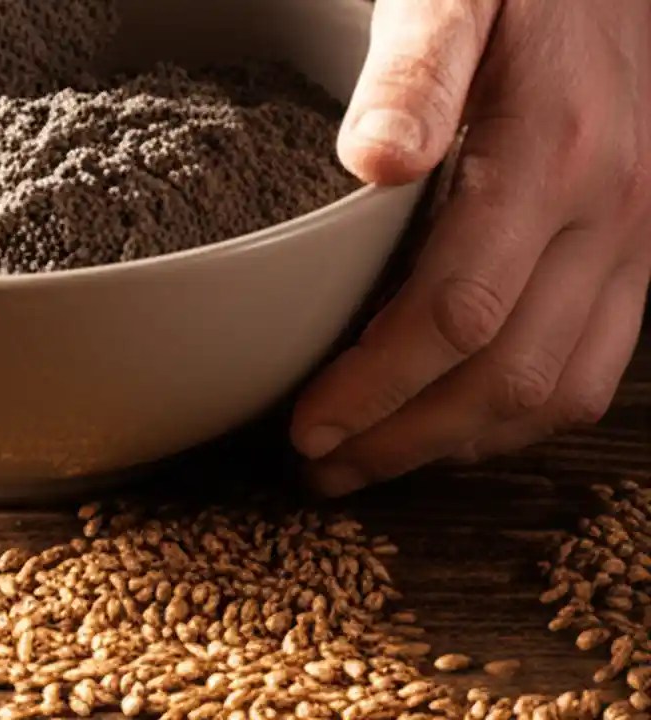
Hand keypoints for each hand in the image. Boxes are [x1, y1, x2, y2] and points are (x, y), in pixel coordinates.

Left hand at [292, 0, 650, 495]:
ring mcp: (638, 236)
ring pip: (561, 390)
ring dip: (459, 443)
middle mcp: (611, 210)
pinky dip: (519, 414)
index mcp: (554, 153)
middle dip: (404, 438)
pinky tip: (452, 417)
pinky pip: (597, 365)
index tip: (307, 425)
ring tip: (370, 460)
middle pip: (507, 375)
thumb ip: (413, 71)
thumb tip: (372, 162)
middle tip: (320, 467)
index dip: (377, 386)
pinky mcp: (638, 250)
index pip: (456, 312)